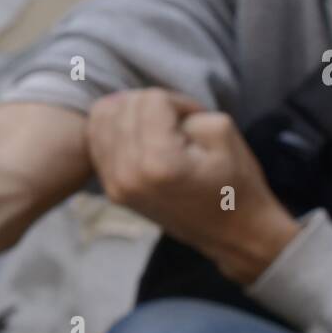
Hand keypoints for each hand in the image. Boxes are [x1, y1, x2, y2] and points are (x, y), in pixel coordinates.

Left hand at [87, 89, 300, 284]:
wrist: (232, 232)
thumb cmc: (235, 182)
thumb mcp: (221, 131)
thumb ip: (183, 109)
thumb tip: (148, 107)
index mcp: (158, 163)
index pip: (151, 100)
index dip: (179, 102)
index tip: (195, 121)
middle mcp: (128, 176)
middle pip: (124, 106)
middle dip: (153, 106)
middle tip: (178, 126)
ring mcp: (115, 186)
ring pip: (103, 117)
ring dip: (132, 114)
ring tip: (158, 130)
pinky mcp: (112, 190)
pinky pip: (96, 139)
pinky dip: (115, 128)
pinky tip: (140, 137)